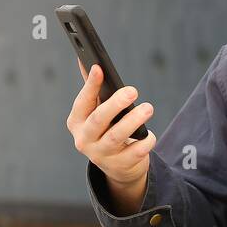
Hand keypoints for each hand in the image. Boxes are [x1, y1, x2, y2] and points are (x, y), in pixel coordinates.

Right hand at [65, 59, 156, 205]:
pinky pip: (135, 153)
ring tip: (147, 108)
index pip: (82, 102)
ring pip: (116, 137)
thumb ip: (93, 88)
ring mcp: (101, 155)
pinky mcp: (119, 166)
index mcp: (76, 122)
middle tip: (133, 90)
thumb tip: (87, 60)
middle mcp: (84, 139)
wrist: (117, 166)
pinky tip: (149, 135)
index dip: (90, 85)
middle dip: (115, 104)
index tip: (99, 68)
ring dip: (133, 121)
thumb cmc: (106, 129)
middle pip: (99, 120)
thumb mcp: (96, 111)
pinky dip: (144, 142)